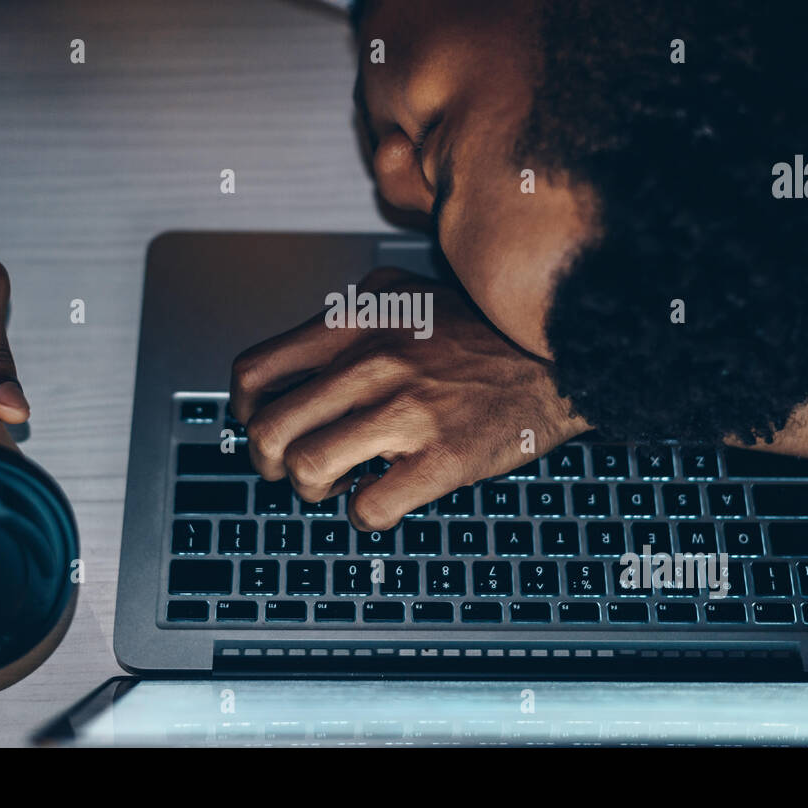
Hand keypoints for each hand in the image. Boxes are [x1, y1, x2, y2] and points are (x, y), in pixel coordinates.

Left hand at [229, 268, 588, 530]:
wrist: (562, 357)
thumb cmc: (486, 332)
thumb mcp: (408, 294)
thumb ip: (351, 316)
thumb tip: (302, 357)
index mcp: (355, 322)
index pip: (254, 372)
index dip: (245, 411)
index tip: (260, 422)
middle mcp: (370, 363)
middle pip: (267, 431)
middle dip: (270, 462)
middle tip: (293, 466)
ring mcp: (404, 412)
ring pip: (306, 471)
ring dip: (315, 491)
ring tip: (343, 481)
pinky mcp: (440, 459)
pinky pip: (368, 508)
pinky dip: (367, 513)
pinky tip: (387, 496)